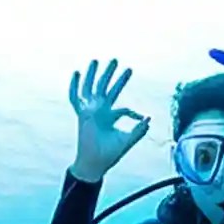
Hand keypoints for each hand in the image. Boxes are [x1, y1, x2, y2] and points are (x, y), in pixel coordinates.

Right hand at [68, 58, 150, 181]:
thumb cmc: (110, 154)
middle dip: (111, 74)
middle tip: (116, 60)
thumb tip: (149, 119)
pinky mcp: (82, 114)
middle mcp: (100, 111)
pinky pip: (75, 98)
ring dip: (93, 74)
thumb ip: (139, 130)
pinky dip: (74, 86)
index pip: (124, 109)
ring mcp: (90, 111)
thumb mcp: (128, 140)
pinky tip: (77, 73)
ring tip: (97, 60)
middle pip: (106, 88)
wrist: (95, 164)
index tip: (141, 118)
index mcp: (110, 117)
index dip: (134, 113)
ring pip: (90, 88)